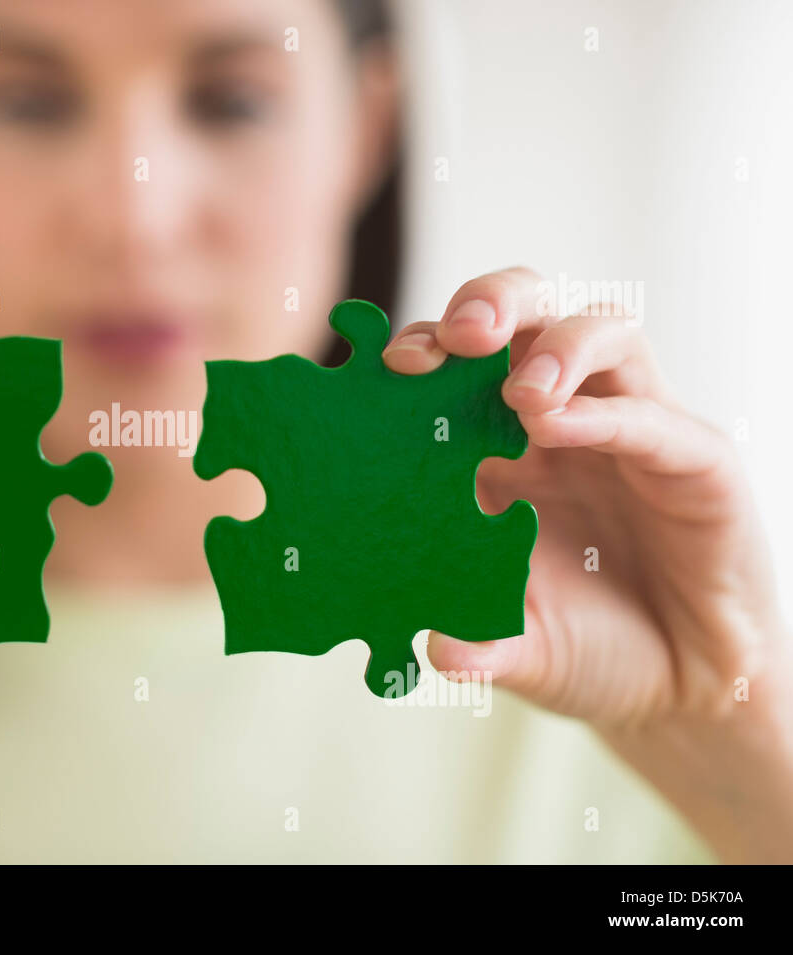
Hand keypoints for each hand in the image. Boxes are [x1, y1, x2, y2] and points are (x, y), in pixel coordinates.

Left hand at [380, 266, 792, 859]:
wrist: (678, 688)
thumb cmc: (585, 646)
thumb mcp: (517, 648)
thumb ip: (477, 643)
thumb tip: (435, 651)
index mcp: (500, 445)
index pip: (459, 363)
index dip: (425, 348)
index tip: (390, 364)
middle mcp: (562, 420)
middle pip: (531, 315)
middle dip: (492, 302)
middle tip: (459, 335)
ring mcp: (630, 431)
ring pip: (604, 333)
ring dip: (556, 347)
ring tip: (520, 391)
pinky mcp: (695, 460)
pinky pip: (654, 418)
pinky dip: (605, 414)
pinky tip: (561, 425)